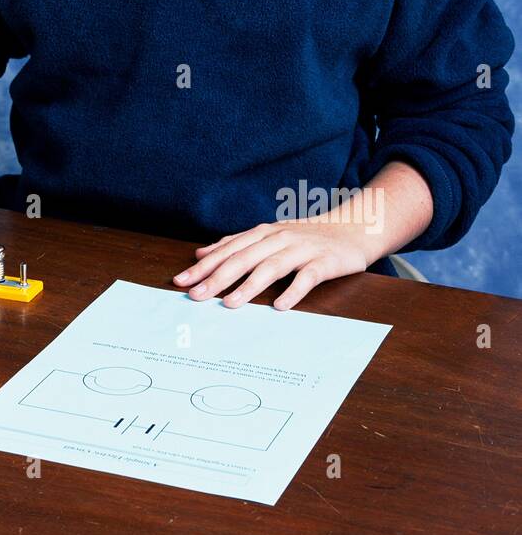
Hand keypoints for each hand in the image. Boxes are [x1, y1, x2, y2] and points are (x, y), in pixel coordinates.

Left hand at [173, 216, 375, 310]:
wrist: (353, 228)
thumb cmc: (306, 236)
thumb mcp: (268, 236)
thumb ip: (236, 244)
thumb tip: (201, 253)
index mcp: (262, 234)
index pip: (227, 250)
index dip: (203, 266)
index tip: (181, 281)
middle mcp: (278, 238)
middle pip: (243, 258)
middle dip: (217, 278)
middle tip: (196, 296)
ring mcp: (301, 249)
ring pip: (271, 267)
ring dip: (249, 286)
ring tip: (230, 304)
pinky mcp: (324, 262)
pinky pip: (307, 277)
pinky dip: (293, 291)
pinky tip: (280, 306)